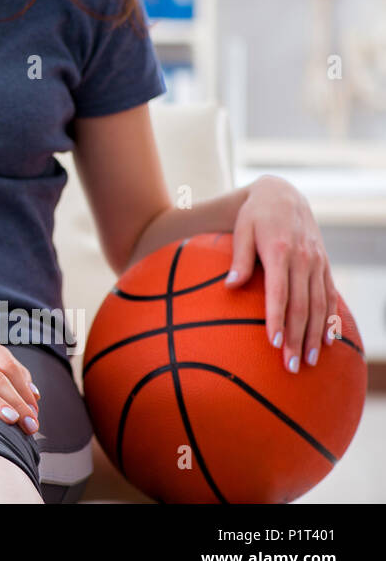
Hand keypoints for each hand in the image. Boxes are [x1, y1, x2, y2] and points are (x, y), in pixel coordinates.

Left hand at [225, 175, 336, 372]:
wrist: (283, 193)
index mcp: (280, 251)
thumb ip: (239, 259)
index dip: (277, 320)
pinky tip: (327, 338)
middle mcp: (304, 259)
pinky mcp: (324, 264)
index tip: (274, 344)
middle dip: (297, 338)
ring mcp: (317, 262)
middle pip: (301, 306)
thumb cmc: (254, 214)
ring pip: (319, 305)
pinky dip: (330, 318)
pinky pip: (330, 294)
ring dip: (315, 335)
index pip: (279, 293)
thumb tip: (230, 286)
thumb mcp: (242, 230)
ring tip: (310, 361)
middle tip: (292, 367)